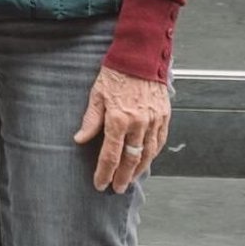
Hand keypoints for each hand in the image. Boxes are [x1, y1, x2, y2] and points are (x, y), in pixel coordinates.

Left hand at [73, 65, 169, 192]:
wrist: (140, 57)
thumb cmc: (116, 74)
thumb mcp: (96, 94)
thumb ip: (90, 120)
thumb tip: (80, 139)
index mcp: (119, 119)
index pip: (111, 154)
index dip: (104, 172)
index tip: (100, 183)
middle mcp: (139, 123)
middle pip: (131, 159)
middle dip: (123, 177)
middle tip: (117, 188)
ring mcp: (154, 121)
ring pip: (148, 154)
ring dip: (139, 169)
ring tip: (131, 179)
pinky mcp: (164, 117)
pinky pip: (159, 142)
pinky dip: (153, 154)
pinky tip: (146, 160)